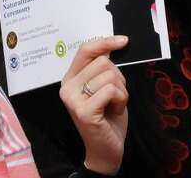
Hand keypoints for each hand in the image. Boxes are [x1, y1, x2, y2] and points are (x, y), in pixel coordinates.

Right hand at [60, 36, 129, 175]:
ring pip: (109, 75)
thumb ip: (102, 69)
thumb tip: (115, 43)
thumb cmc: (108, 117)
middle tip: (115, 95)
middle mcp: (67, 87)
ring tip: (114, 105)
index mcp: (70, 78)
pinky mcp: (84, 111)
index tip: (123, 41)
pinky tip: (115, 111)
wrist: (106, 149)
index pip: (85, 50)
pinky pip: (111, 90)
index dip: (105, 42)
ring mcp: (73, 100)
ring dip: (121, 90)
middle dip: (118, 77)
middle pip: (103, 62)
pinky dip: (121, 99)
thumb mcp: (103, 87)